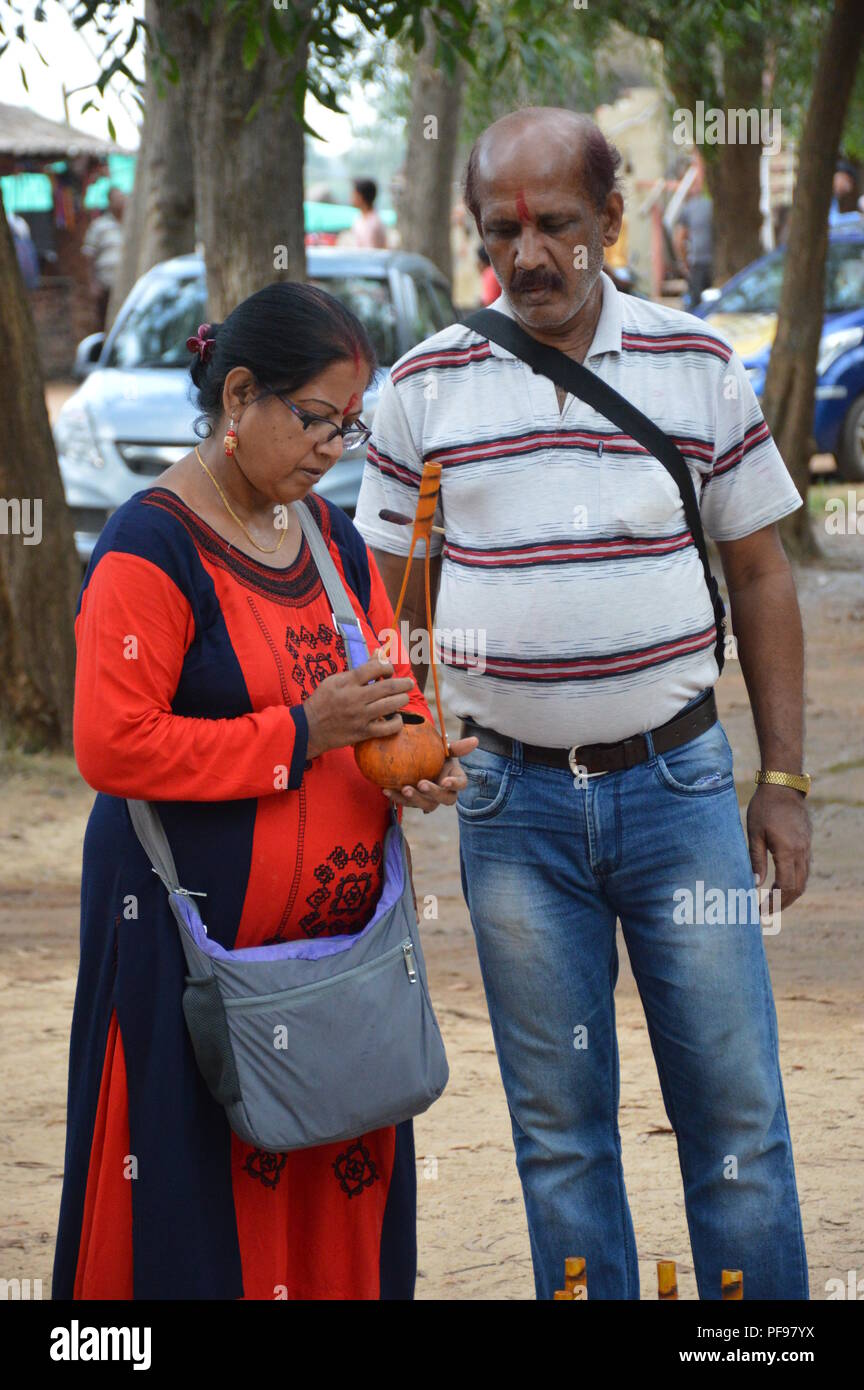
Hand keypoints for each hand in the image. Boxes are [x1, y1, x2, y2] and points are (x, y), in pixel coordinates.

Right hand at [304, 651, 413, 758]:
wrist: (309, 728)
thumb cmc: (322, 701)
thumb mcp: (335, 680)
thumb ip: (359, 669)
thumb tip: (379, 653)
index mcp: (348, 682)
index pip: (375, 668)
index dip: (387, 667)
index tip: (388, 670)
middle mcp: (355, 698)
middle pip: (388, 687)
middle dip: (404, 683)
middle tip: (409, 683)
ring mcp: (360, 717)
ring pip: (391, 706)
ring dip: (402, 699)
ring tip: (404, 697)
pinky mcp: (363, 733)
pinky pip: (388, 728)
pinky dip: (397, 722)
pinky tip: (396, 717)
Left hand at [383, 736, 478, 813]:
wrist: (417, 759)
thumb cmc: (435, 753)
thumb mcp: (445, 748)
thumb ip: (458, 746)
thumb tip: (476, 740)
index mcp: (455, 779)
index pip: (461, 784)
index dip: (455, 784)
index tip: (446, 781)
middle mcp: (444, 793)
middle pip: (444, 799)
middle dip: (433, 793)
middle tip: (421, 784)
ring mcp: (429, 799)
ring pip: (426, 805)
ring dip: (415, 799)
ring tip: (404, 789)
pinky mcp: (413, 802)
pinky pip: (406, 803)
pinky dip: (396, 797)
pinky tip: (386, 790)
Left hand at [746, 782, 810, 909]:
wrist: (783, 786)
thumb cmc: (764, 808)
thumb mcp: (754, 833)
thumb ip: (755, 860)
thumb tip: (755, 884)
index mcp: (787, 851)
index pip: (785, 887)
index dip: (774, 902)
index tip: (761, 911)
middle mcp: (801, 852)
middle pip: (797, 888)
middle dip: (783, 903)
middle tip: (767, 912)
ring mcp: (807, 847)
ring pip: (804, 880)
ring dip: (790, 894)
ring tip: (773, 902)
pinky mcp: (807, 843)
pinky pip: (805, 869)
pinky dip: (795, 881)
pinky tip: (782, 884)